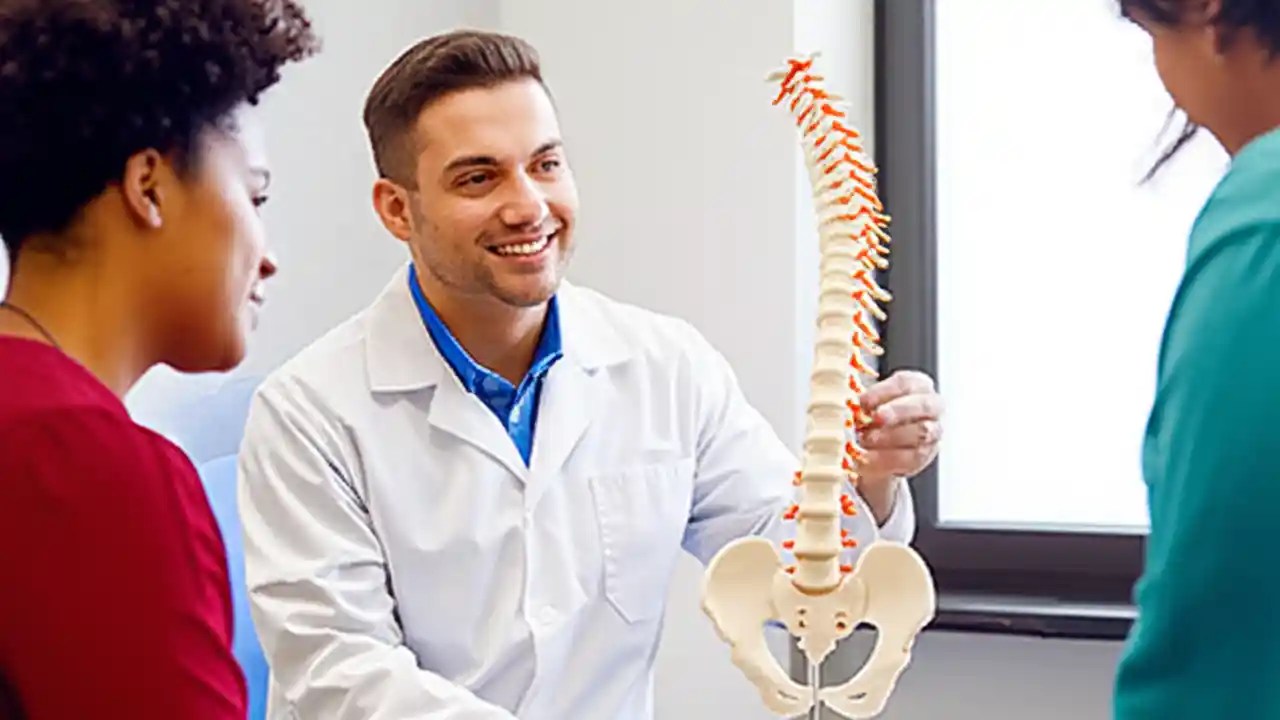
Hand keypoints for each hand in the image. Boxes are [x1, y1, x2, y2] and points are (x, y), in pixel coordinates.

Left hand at [854, 369, 943, 520]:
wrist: (884, 445)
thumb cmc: (876, 416)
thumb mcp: (870, 405)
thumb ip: (864, 404)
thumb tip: (848, 405)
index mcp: (918, 384)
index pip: (905, 382)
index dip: (883, 391)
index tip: (863, 401)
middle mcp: (933, 405)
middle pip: (921, 405)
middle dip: (896, 411)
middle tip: (874, 418)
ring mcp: (935, 430)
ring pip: (920, 432)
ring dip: (890, 436)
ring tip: (864, 440)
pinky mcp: (927, 455)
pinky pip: (912, 457)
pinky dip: (888, 458)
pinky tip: (868, 458)